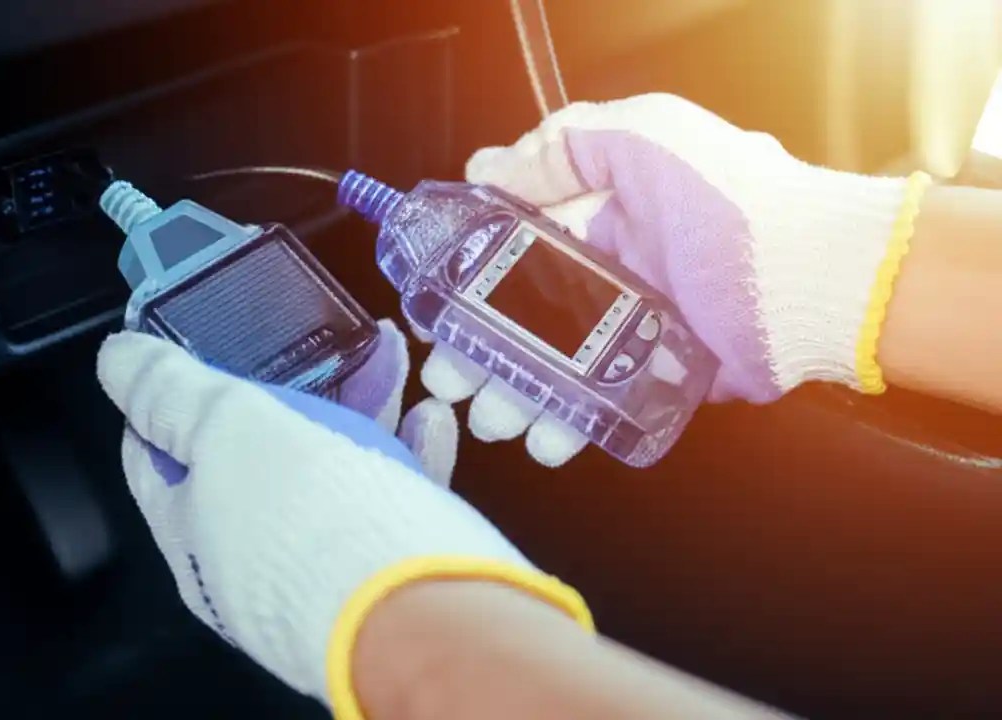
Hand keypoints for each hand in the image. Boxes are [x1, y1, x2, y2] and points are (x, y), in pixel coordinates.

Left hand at [95, 320, 590, 711]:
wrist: (420, 615)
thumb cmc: (305, 520)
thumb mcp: (224, 429)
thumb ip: (171, 390)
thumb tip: (115, 359)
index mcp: (190, 536)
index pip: (153, 460)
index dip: (159, 399)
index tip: (180, 351)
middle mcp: (250, 560)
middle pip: (253, 456)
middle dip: (282, 387)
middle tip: (303, 337)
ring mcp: (320, 568)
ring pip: (331, 468)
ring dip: (357, 407)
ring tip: (380, 353)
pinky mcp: (387, 570)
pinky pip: (392, 497)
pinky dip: (407, 450)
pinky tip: (428, 415)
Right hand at [428, 93, 922, 466]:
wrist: (817, 279)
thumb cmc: (736, 204)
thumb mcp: (645, 139)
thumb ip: (564, 146)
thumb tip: (489, 167)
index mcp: (599, 217)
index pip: (512, 250)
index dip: (468, 280)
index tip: (437, 307)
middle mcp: (611, 274)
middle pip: (520, 320)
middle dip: (477, 352)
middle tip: (450, 379)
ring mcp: (633, 331)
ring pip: (553, 370)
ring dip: (513, 395)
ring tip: (493, 416)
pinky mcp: (660, 379)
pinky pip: (602, 406)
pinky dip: (570, 424)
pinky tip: (549, 436)